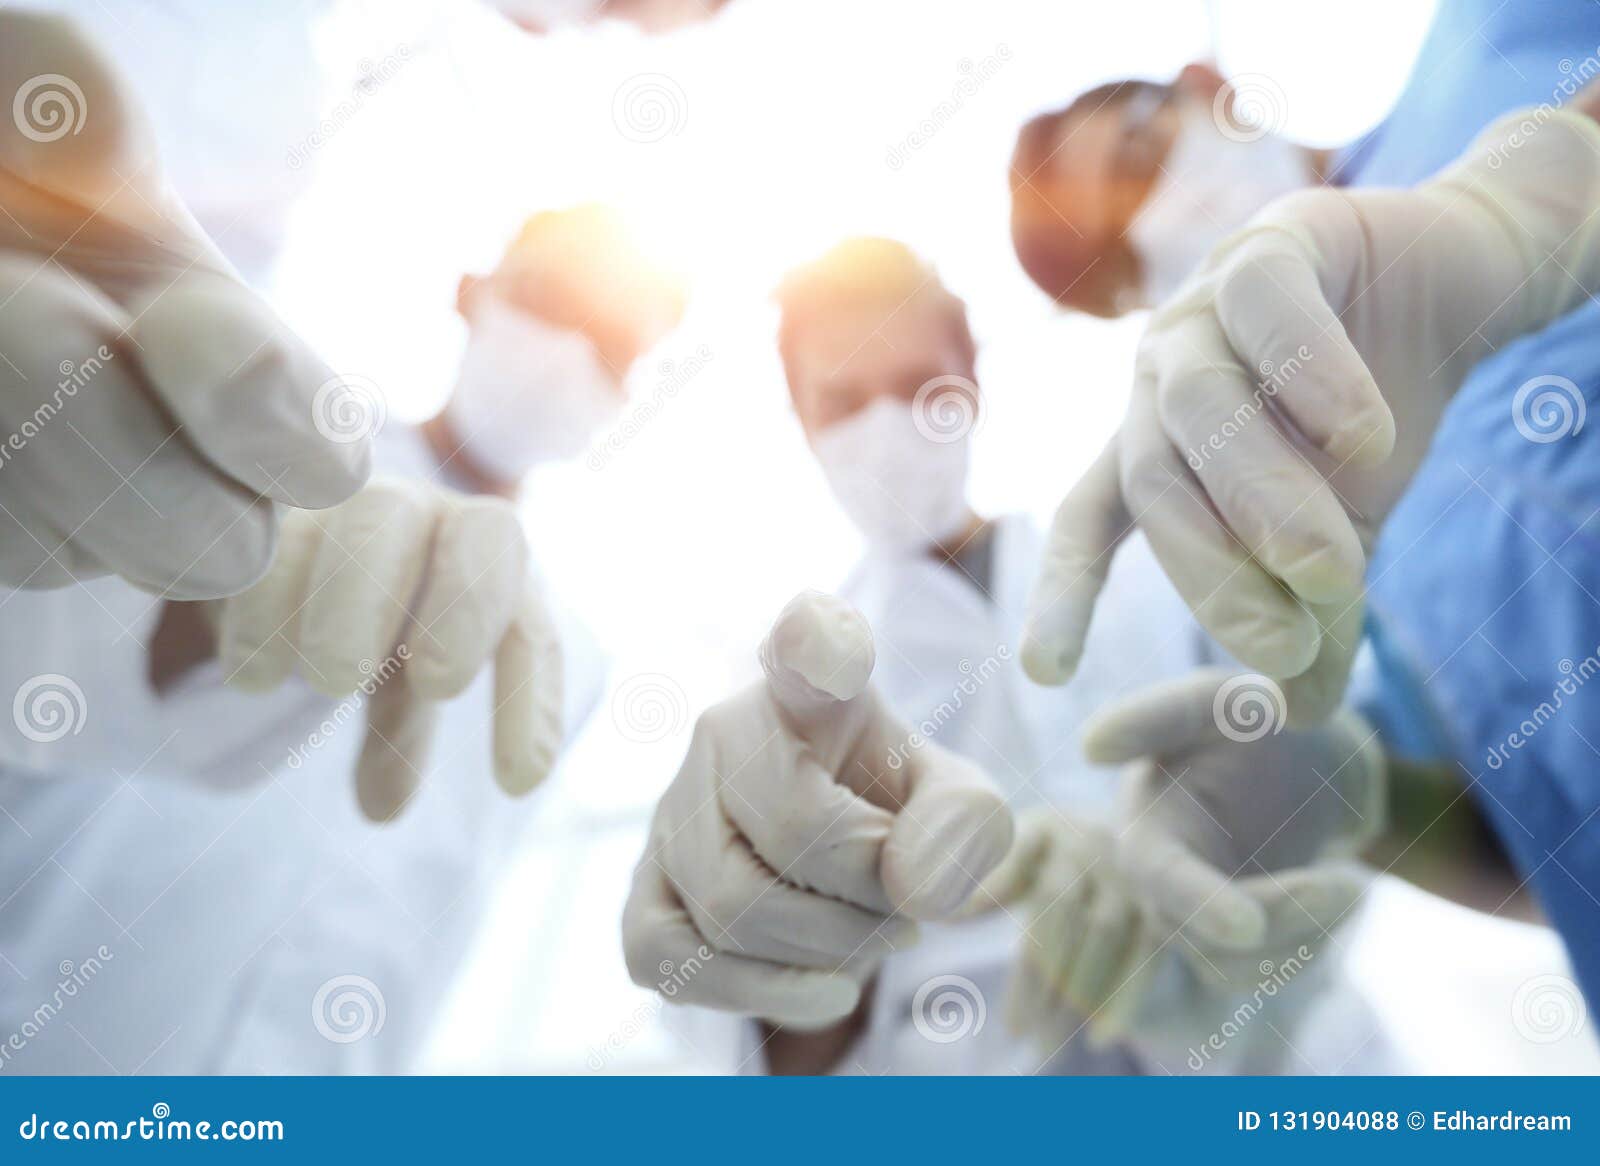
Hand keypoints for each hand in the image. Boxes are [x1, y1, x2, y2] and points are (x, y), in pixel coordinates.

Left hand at [0, 12, 368, 597]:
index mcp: (233, 362)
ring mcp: (66, 518)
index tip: (182, 318)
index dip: (277, 415)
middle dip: (123, 442)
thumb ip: (58, 81)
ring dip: (17, 433)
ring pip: (60, 555)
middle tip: (30, 305)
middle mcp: (169, 461)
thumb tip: (90, 120)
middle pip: (216, 549)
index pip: (320, 459)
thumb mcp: (20, 90)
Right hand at [213, 478, 562, 820]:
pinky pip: (281, 536)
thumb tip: (381, 809)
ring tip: (325, 684)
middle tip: (435, 691)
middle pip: (481, 538)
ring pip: (379, 519)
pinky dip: (269, 607)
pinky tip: (254, 678)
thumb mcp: (400, 683)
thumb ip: (400, 733)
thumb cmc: (379, 620)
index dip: (533, 703)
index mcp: (494, 565)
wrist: (294, 545)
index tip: (516, 784)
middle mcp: (439, 514)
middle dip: (463, 615)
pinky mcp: (281, 500)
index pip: (533, 627)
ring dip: (357, 606)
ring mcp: (361, 496)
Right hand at [621, 590, 1013, 1027]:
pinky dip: (755, 992)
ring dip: (826, 953)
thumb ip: (962, 824)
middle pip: (791, 833)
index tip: (822, 625)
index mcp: (810, 694)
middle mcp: (722, 734)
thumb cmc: (895, 814)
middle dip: (870, 900)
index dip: (813, 641)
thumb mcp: (957, 805)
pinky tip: (824, 990)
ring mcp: (670, 812)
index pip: (806, 651)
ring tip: (874, 942)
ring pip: (728, 906)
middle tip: (909, 913)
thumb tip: (909, 884)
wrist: (837, 860)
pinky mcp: (644, 889)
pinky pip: (667, 955)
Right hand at [979, 669, 1383, 1046]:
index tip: (1249, 926)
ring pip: (1237, 967)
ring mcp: (1192, 919)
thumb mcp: (1214, 701)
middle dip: (1281, 918)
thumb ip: (1157, 716)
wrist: (1300, 755)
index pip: (1157, 877)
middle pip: (1203, 936)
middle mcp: (1157, 883)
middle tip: (1352, 886)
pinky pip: (1267, 970)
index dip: (1197, 904)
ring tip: (1355, 885)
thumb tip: (1089, 744)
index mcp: (1146, 824)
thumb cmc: (1251, 719)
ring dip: (1306, 934)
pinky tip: (1343, 893)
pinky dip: (1314, 942)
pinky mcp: (1228, 943)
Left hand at [1022, 107, 1599, 720]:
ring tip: (1327, 569)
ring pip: (1201, 406)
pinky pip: (1264, 307)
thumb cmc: (1371, 425)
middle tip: (1280, 649)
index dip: (1062, 594)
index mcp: (1156, 446)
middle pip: (1152, 482)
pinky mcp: (1272, 244)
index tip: (1044, 673)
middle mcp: (1159, 381)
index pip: (1088, 523)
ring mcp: (1203, 308)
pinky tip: (1364, 440)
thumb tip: (1297, 719)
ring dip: (1260, 496)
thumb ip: (1316, 621)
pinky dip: (1309, 375)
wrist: (1456, 287)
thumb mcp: (1344, 539)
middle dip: (1210, 576)